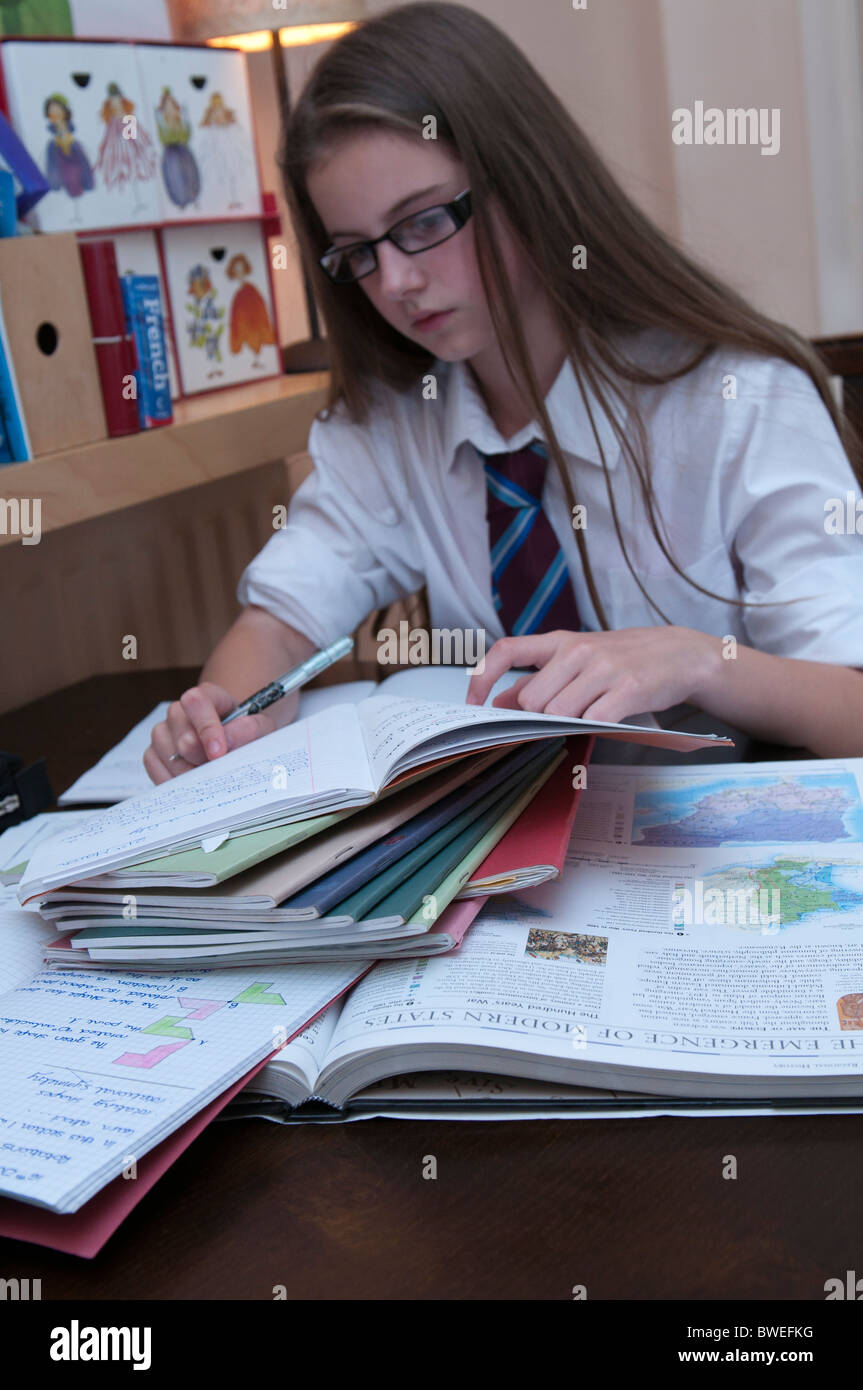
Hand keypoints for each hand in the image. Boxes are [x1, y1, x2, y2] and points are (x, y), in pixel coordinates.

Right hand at [143, 681, 275, 783]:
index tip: (219, 753)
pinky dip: (174, 781)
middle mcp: (180, 712)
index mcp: (207, 697)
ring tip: (209, 779)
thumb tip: (229, 739)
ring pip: (165, 753)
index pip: (196, 701)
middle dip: (200, 758)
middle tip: (218, 772)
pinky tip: (192, 785)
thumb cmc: (246, 733)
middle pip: (180, 734)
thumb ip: (250, 729)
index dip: (206, 728)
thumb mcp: (260, 727)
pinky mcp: (154, 753)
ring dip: (189, 772)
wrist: (235, 744)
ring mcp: (163, 732)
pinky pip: (154, 767)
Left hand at [465, 627, 719, 720]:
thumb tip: (497, 703)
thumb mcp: (578, 660)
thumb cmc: (623, 660)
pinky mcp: (628, 689)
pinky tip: (606, 719)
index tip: (472, 704)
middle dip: (538, 717)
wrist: (680, 654)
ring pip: (558, 713)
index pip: (506, 651)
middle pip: (530, 699)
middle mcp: (578, 651)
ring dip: (567, 724)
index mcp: (560, 642)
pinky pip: (592, 721)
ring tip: (590, 713)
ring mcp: (603, 669)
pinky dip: (593, 728)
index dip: (482, 678)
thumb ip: (539, 680)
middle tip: (562, 717)